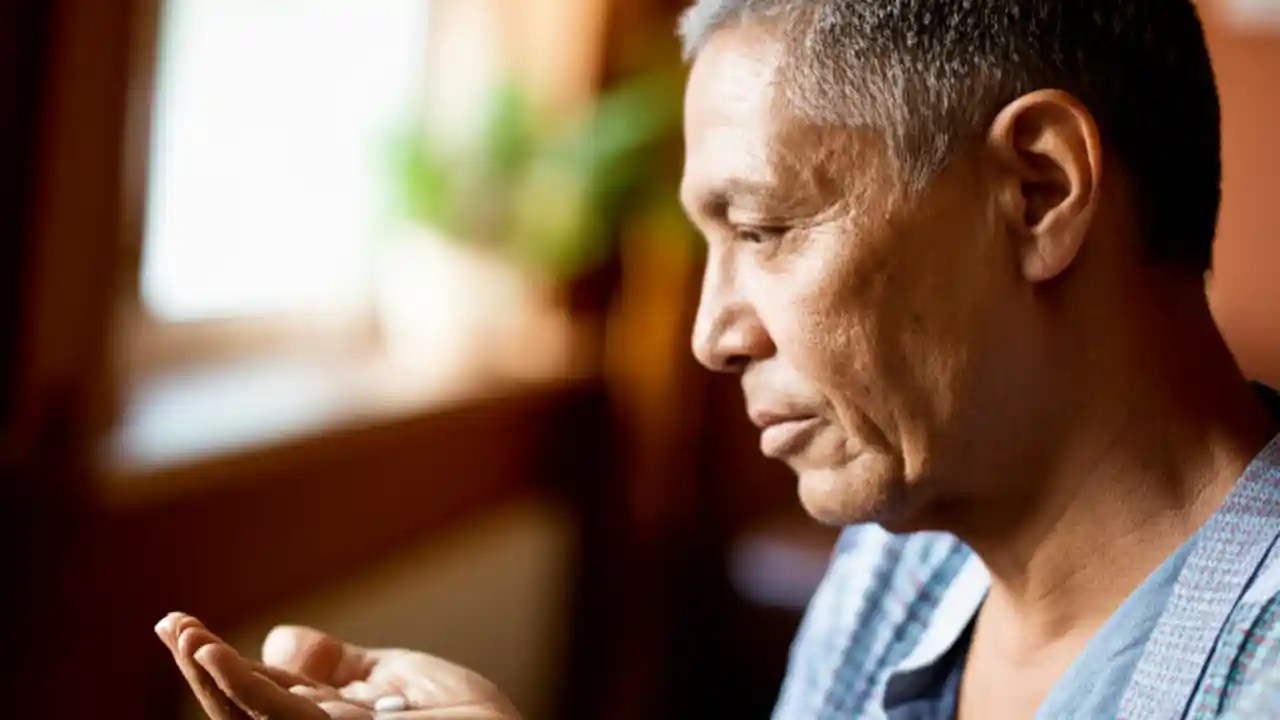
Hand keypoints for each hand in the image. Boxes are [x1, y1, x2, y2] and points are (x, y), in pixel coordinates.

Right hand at [156, 612, 520, 718]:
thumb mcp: (398, 681)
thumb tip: (275, 638)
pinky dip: (242, 687)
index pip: (261, 699)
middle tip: (170, 625)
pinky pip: (283, 717)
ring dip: (211, 678)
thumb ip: (338, 667)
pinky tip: (212, 656)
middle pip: (243, 713)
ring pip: (251, 719)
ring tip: (183, 636)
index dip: (223, 667)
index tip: (186, 627)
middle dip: (203, 673)